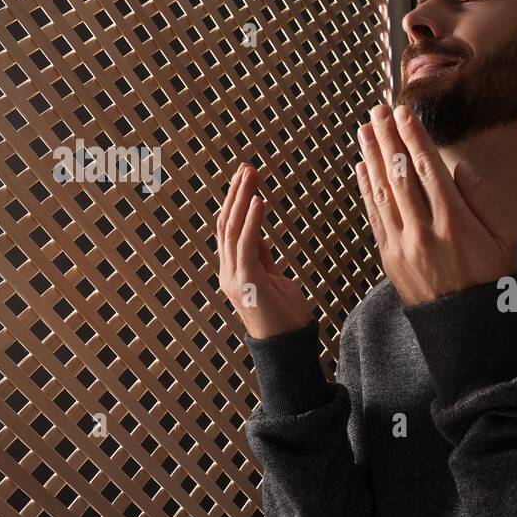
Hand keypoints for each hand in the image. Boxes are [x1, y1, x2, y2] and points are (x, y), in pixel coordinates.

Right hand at [216, 163, 311, 339]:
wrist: (289, 348)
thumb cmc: (285, 318)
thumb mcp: (274, 281)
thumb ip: (263, 259)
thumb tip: (258, 236)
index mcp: (235, 271)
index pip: (230, 230)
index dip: (236, 203)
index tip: (246, 179)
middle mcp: (229, 272)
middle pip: (226, 224)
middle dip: (236, 194)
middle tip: (246, 167)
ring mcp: (235, 278)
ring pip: (232, 230)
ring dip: (242, 199)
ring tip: (250, 175)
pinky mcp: (247, 282)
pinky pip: (246, 245)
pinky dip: (251, 221)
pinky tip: (257, 201)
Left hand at [354, 103, 516, 306]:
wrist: (465, 326)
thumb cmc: (490, 278)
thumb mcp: (504, 237)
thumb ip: (482, 198)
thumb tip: (457, 168)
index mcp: (455, 221)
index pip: (427, 168)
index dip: (413, 137)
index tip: (403, 113)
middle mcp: (424, 230)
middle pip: (400, 174)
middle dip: (387, 138)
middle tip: (378, 111)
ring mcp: (403, 244)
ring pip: (383, 191)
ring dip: (372, 157)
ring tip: (365, 130)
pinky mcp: (389, 257)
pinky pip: (375, 216)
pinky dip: (367, 188)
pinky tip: (363, 167)